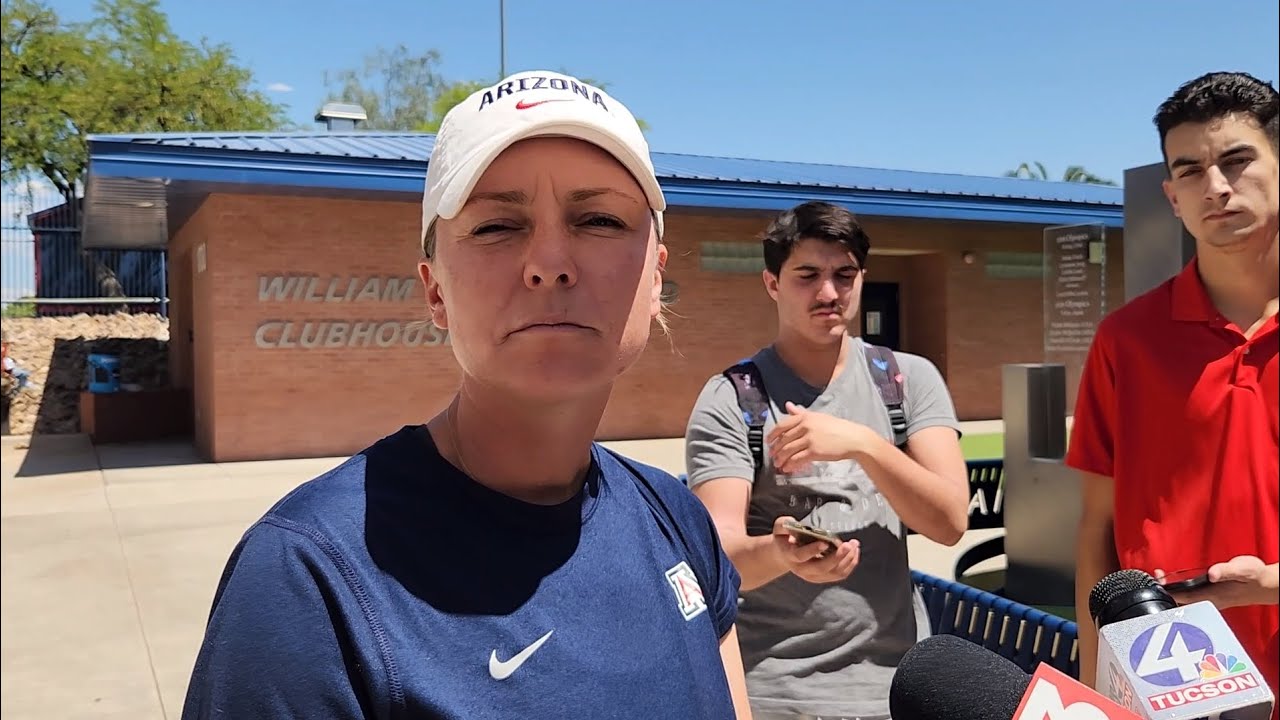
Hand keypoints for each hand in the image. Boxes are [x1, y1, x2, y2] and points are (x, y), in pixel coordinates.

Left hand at [766, 402, 868, 473]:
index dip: (772, 435)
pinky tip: (788, 468)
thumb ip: (801, 413)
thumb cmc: (838, 428)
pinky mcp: (815, 451)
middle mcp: (805, 426)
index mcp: (805, 416)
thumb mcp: (818, 417)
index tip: (768, 441)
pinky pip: (797, 459)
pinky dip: (790, 465)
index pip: (782, 425)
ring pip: (788, 450)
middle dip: (775, 449)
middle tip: (772, 456)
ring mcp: (810, 439)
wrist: (853, 438)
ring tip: (778, 464)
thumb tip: (788, 405)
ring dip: (781, 459)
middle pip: (783, 439)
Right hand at [771, 516, 860, 583]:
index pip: (801, 555)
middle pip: (822, 568)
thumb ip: (784, 524)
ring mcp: (813, 575)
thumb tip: (793, 523)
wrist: (784, 555)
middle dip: (837, 557)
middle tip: (848, 545)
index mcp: (791, 556)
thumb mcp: (780, 527)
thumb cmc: (784, 538)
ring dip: (847, 560)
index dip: (813, 550)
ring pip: (834, 573)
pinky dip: (850, 564)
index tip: (825, 542)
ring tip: (854, 545)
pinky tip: (854, 552)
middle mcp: (802, 569)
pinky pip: (840, 574)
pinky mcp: (823, 577)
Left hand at [1157, 556, 1275, 609]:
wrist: (1264, 585)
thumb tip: (1211, 574)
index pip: (1182, 597)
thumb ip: (1227, 571)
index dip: (1166, 590)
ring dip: (1170, 591)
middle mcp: (1206, 601)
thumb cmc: (1254, 576)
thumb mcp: (1243, 569)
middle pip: (1178, 601)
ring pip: (1182, 601)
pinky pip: (1188, 597)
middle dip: (1164, 591)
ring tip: (1160, 577)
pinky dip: (1178, 590)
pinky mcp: (1209, 598)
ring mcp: (1207, 601)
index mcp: (1211, 596)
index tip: (1157, 578)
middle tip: (1156, 575)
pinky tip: (1173, 583)